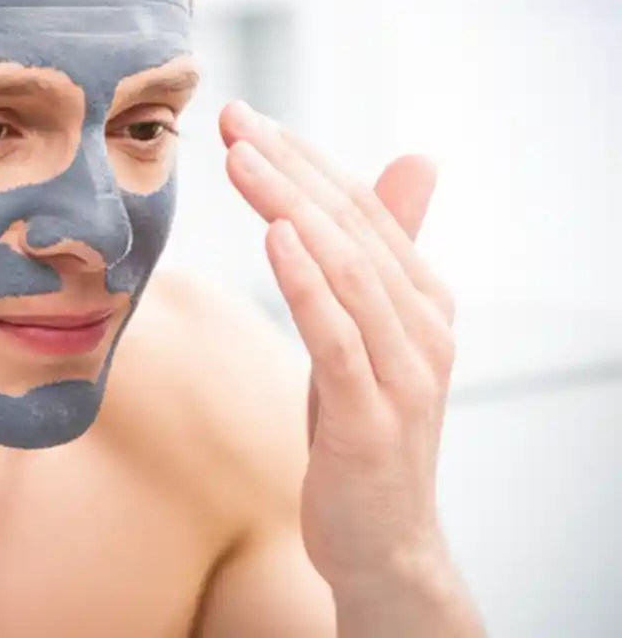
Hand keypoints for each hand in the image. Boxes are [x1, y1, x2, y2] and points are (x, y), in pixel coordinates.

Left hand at [219, 100, 457, 591]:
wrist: (382, 542)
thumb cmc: (364, 431)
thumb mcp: (368, 339)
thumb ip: (377, 258)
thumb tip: (411, 163)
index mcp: (423, 301)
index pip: (363, 209)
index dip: (306, 158)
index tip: (249, 117)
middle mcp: (425, 327)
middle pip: (352, 227)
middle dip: (290, 166)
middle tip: (235, 117)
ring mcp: (404, 373)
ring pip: (346, 269)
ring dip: (289, 206)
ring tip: (241, 158)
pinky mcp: (370, 418)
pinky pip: (336, 337)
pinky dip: (305, 282)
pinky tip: (272, 237)